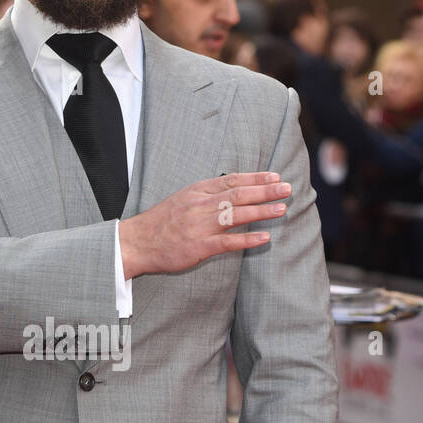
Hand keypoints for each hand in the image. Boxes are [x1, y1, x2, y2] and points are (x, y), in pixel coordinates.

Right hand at [118, 171, 289, 278]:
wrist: (136, 242)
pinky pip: (227, 242)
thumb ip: (206, 195)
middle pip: (238, 194)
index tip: (274, 176)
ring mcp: (199, 226)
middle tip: (286, 188)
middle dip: (265, 190)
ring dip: (261, 211)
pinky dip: (247, 239)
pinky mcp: (198, 246)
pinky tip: (264, 238)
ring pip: (236, 215)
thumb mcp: (183, 199)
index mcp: (197, 191)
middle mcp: (200, 205)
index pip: (231, 180)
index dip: (255, 178)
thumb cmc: (161, 222)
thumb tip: (233, 189)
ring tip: (281, 209)